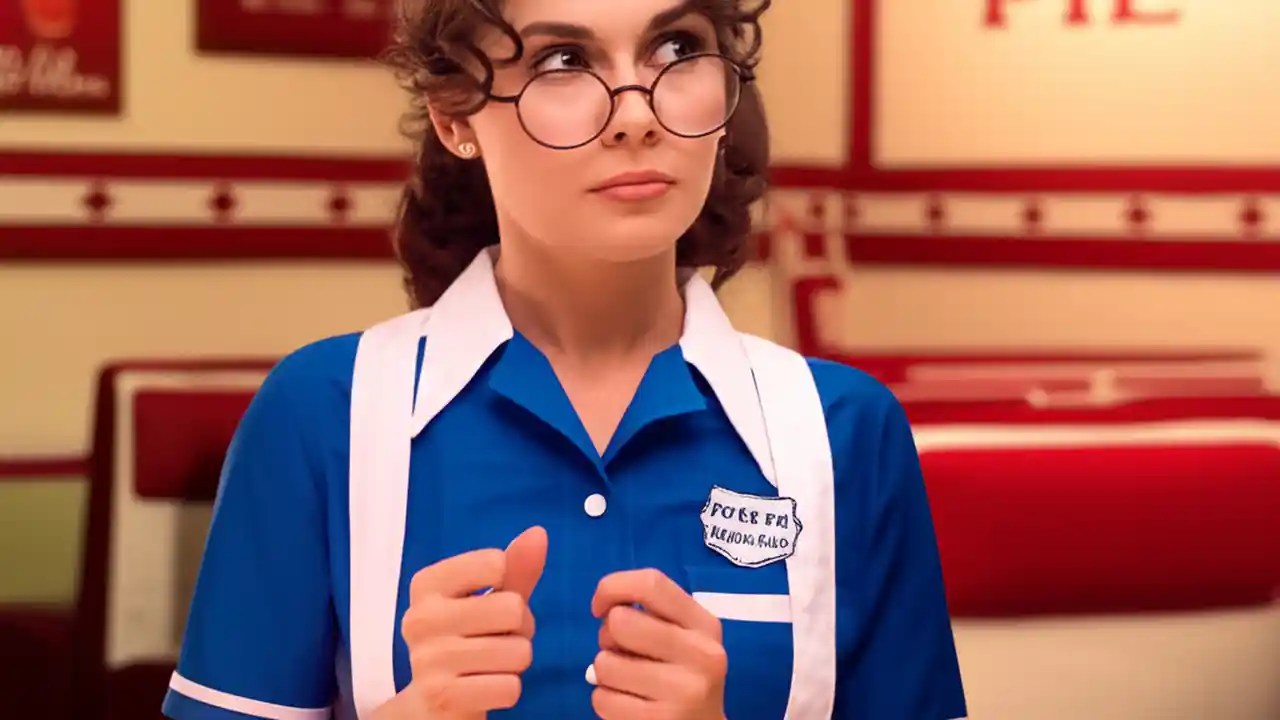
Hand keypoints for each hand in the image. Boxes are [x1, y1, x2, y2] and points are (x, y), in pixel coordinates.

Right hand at [392, 526, 547, 718]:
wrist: (429, 704)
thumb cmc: (466, 640)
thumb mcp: (488, 600)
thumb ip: (515, 568)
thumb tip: (539, 533)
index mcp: (427, 584)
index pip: (495, 563)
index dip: (511, 589)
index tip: (489, 605)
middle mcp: (421, 618)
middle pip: (513, 609)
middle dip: (520, 629)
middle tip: (496, 641)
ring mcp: (428, 660)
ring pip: (518, 652)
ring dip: (515, 662)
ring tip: (490, 665)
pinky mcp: (442, 697)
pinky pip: (510, 688)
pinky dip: (508, 691)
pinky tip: (484, 689)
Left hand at [589, 569, 727, 719]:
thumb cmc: (682, 676)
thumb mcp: (684, 638)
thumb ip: (653, 613)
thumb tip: (605, 607)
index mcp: (704, 625)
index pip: (651, 583)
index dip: (613, 587)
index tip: (601, 607)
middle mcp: (701, 654)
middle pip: (621, 621)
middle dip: (608, 636)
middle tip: (621, 652)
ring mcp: (683, 691)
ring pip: (605, 663)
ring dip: (605, 672)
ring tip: (628, 680)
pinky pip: (601, 698)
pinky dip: (605, 700)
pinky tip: (628, 703)